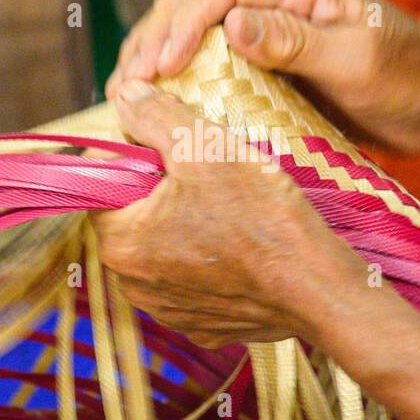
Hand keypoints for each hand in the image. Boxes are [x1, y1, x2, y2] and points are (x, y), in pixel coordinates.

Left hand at [92, 79, 364, 347]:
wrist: (317, 288)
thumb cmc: (261, 217)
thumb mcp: (206, 148)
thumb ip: (155, 116)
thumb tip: (127, 95)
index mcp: (120, 242)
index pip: (102, 180)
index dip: (132, 149)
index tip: (169, 137)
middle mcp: (132, 284)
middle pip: (133, 215)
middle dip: (160, 186)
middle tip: (205, 166)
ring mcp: (168, 309)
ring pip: (163, 247)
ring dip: (184, 221)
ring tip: (227, 202)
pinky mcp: (201, 324)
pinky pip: (192, 279)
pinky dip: (208, 258)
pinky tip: (239, 241)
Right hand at [106, 0, 419, 152]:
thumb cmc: (413, 78)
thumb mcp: (359, 61)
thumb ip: (296, 41)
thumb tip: (230, 25)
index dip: (181, 21)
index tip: (159, 67)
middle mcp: (279, 0)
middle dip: (156, 31)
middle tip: (129, 82)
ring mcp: (271, 31)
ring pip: (195, 23)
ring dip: (158, 50)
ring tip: (128, 91)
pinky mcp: (269, 64)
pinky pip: (211, 59)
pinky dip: (180, 75)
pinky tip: (160, 102)